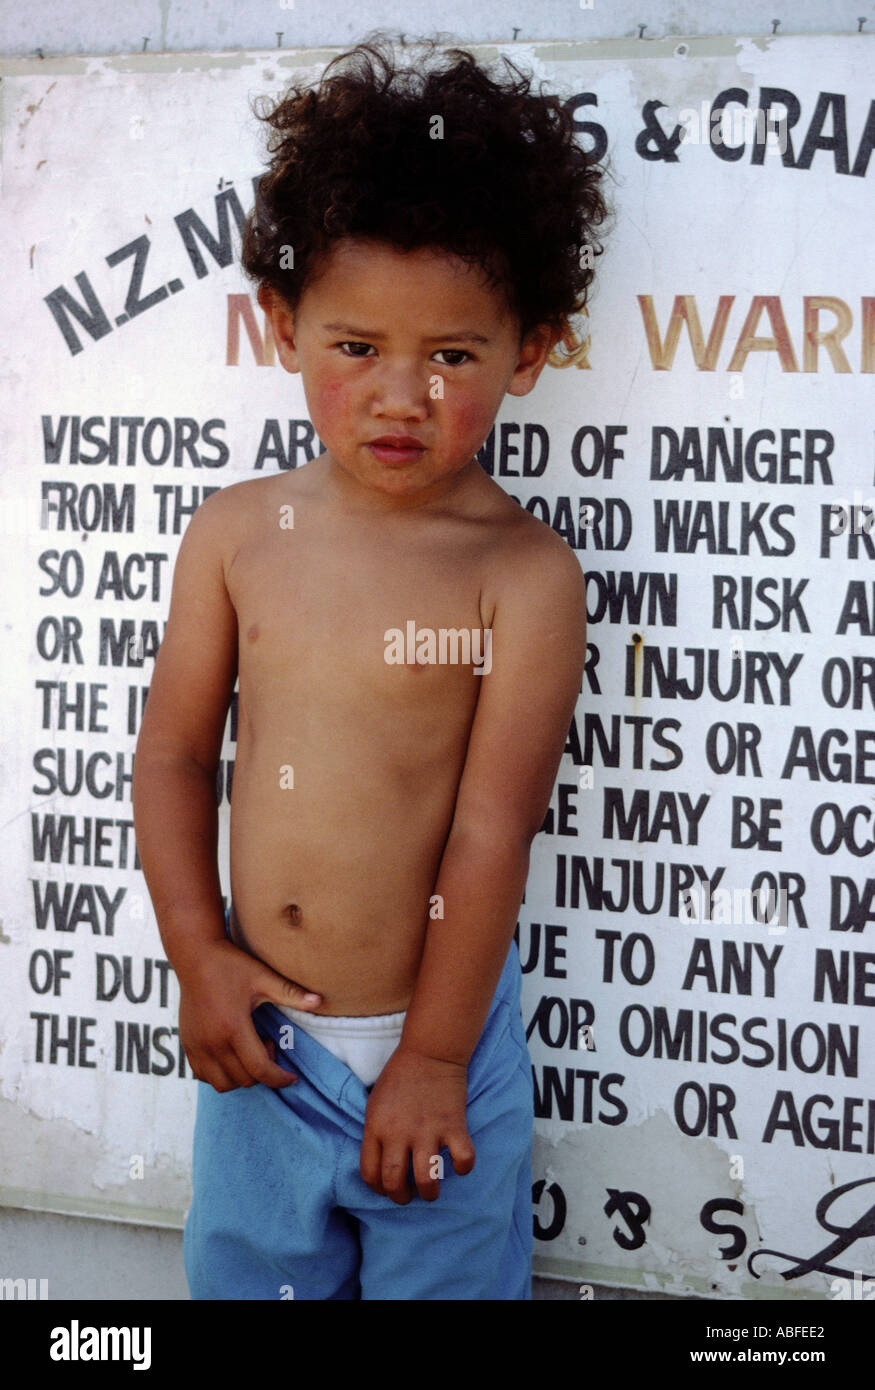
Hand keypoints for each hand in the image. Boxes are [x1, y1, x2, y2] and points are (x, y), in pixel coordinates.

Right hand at [176, 938, 322, 1091]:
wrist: (195, 955)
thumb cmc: (230, 965)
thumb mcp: (263, 977)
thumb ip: (290, 993)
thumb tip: (320, 1001)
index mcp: (233, 1027)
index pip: (260, 1069)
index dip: (279, 1078)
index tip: (292, 1078)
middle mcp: (212, 1041)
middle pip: (243, 1079)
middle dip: (263, 1072)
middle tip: (269, 1043)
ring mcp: (197, 1045)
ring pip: (222, 1084)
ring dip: (241, 1077)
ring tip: (249, 1050)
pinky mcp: (187, 1044)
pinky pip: (203, 1075)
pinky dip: (220, 1074)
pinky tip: (231, 1053)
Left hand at [359, 1045, 474, 1203]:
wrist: (429, 1051)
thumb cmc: (400, 1076)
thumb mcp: (375, 1103)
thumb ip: (376, 1134)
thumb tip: (380, 1165)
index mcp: (376, 1127)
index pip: (370, 1173)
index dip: (377, 1188)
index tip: (387, 1188)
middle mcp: (400, 1133)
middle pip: (395, 1182)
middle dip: (401, 1197)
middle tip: (408, 1195)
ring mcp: (428, 1130)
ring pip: (426, 1180)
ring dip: (429, 1192)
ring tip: (431, 1190)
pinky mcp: (453, 1125)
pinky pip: (463, 1159)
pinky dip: (464, 1167)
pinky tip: (459, 1163)